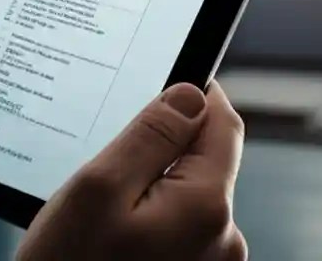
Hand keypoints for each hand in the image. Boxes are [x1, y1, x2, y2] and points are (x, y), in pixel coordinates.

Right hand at [18, 82, 246, 260]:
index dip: (194, 93)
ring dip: (152, 189)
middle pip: (205, 159)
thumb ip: (150, 134)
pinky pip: (179, 228)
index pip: (222, 122)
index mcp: (207, 206)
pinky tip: (111, 238)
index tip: (163, 82)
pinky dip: (150, 220)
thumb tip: (191, 94)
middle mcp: (223, 239)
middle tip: (107, 163)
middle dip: (161, 149)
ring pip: (188, 195)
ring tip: (101, 215)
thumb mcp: (97, 190)